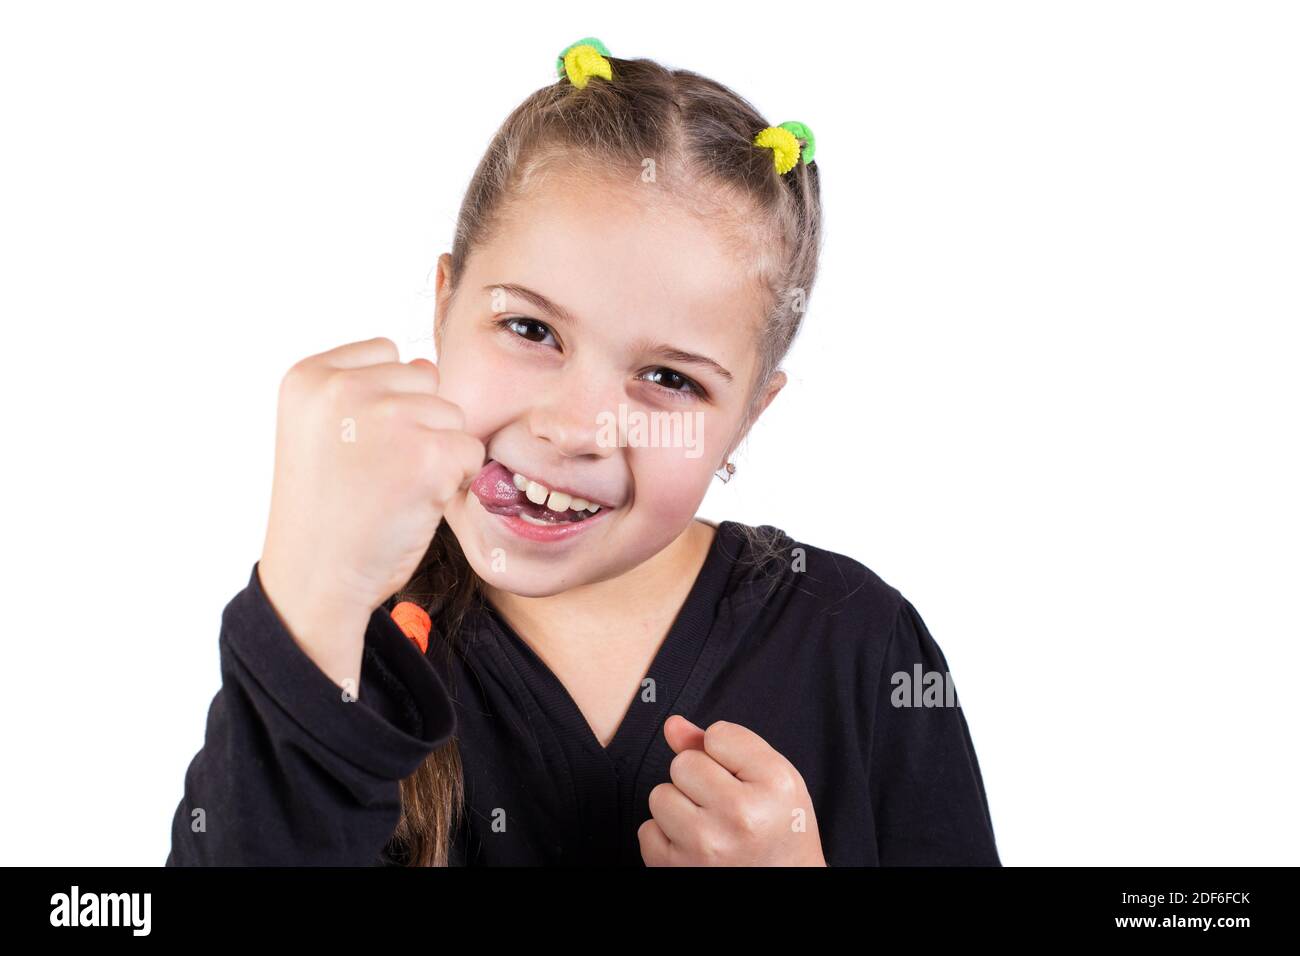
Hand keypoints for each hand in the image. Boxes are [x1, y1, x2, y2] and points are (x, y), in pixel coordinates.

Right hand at [258, 336, 484, 687]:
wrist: (316, 578)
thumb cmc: (325, 509)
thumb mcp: (318, 428)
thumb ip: (363, 387)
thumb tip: (429, 364)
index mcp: (311, 376)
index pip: (388, 352)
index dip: (387, 401)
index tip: (358, 446)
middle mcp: (344, 387)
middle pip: (426, 379)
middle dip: (416, 424)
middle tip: (377, 472)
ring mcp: (387, 418)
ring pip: (452, 415)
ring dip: (437, 453)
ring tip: (392, 488)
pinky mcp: (428, 455)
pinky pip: (471, 451)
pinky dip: (455, 481)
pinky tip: (414, 504)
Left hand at [637, 715, 827, 865]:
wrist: (788, 881)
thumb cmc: (779, 827)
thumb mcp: (770, 777)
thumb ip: (726, 744)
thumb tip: (672, 725)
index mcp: (773, 784)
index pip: (718, 735)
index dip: (726, 754)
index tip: (743, 779)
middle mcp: (741, 816)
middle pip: (683, 764)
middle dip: (699, 780)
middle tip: (726, 806)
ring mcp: (706, 847)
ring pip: (660, 796)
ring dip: (679, 808)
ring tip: (710, 826)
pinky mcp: (678, 870)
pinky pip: (647, 831)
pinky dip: (666, 838)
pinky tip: (695, 847)